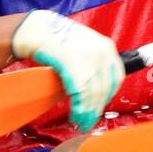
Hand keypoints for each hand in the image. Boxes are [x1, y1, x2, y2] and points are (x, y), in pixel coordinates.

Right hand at [12, 9, 124, 131]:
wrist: (36, 28)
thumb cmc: (58, 40)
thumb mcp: (85, 47)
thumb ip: (94, 65)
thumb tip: (97, 92)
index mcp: (106, 47)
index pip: (116, 78)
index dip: (107, 98)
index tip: (98, 108)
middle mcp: (100, 51)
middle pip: (104, 89)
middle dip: (96, 110)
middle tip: (87, 123)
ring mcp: (86, 56)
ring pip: (93, 93)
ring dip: (87, 113)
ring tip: (80, 122)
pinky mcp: (70, 61)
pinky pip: (79, 91)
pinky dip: (78, 107)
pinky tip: (74, 114)